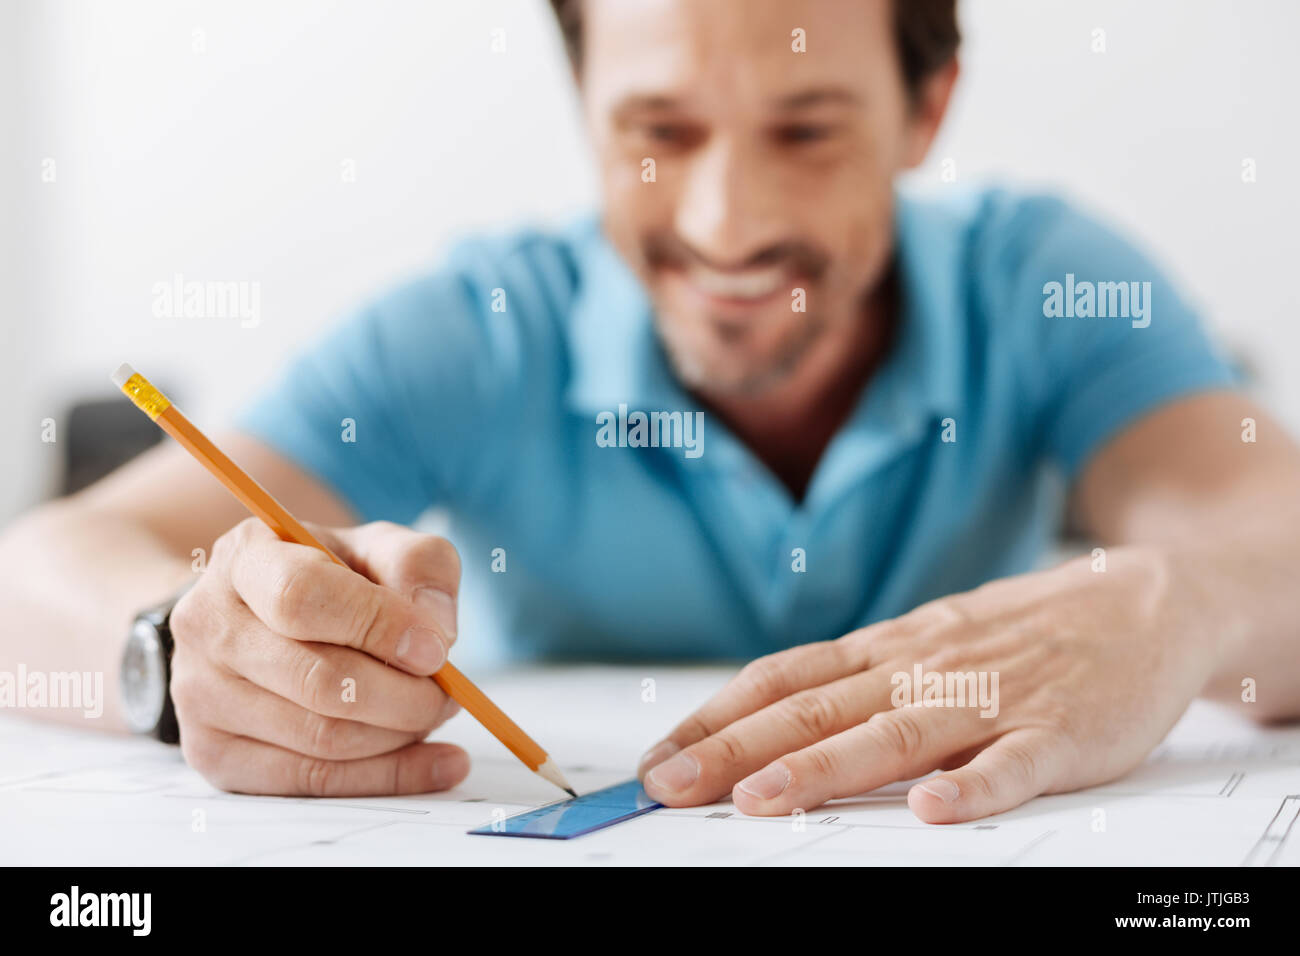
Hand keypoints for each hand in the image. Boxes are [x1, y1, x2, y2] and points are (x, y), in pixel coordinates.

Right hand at [168, 518, 468, 795]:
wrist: (261, 618)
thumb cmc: (334, 580)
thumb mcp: (379, 548)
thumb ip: (418, 566)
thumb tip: (434, 630)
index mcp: (245, 557)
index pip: (302, 597)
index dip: (378, 626)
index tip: (435, 649)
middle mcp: (207, 624)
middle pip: (317, 680)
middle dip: (404, 696)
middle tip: (448, 694)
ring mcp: (199, 695)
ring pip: (319, 738)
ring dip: (399, 735)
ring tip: (433, 714)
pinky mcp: (211, 754)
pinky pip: (309, 781)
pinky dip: (387, 777)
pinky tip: (435, 761)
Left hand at [638, 547, 1219, 821]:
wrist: (1142, 599)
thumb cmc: (1021, 630)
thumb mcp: (927, 640)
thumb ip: (858, 681)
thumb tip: (767, 721)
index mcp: (888, 649)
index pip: (782, 680)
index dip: (715, 717)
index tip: (658, 757)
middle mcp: (924, 668)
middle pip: (816, 710)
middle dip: (734, 749)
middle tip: (669, 785)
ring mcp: (991, 698)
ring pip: (896, 735)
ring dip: (826, 768)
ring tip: (762, 799)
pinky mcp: (1061, 732)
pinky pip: (1013, 764)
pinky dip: (973, 789)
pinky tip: (934, 812)